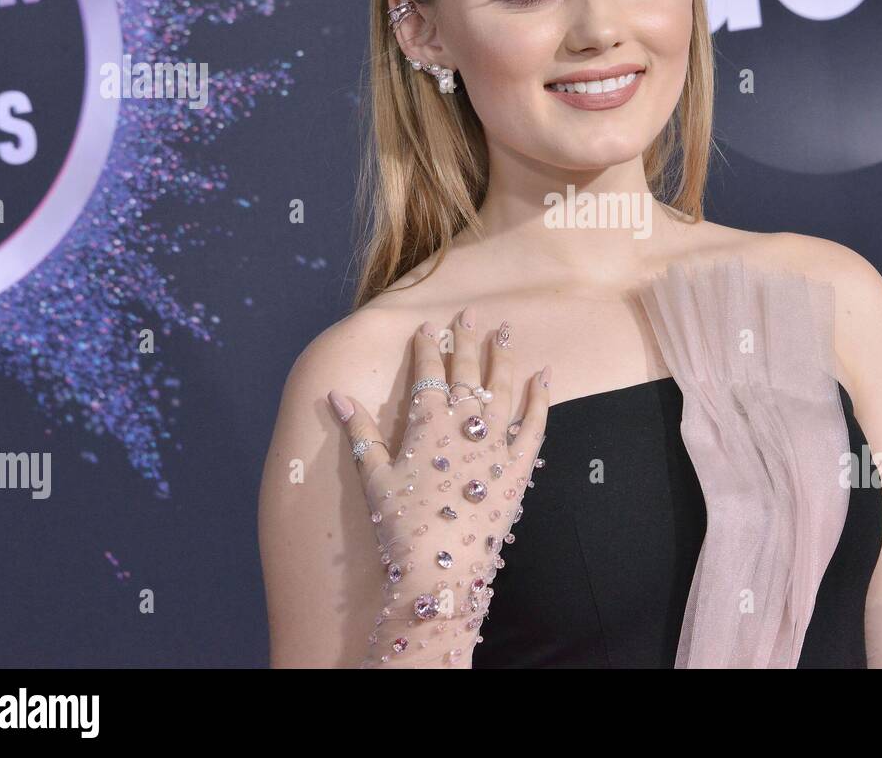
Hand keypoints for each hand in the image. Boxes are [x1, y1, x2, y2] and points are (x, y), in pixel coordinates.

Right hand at [328, 312, 550, 667]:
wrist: (440, 568)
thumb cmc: (401, 525)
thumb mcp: (374, 477)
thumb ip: (359, 432)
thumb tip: (336, 395)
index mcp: (426, 423)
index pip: (428, 373)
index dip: (428, 347)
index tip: (429, 325)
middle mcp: (463, 423)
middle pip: (466, 372)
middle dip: (467, 340)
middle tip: (472, 313)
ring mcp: (495, 443)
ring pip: (502, 388)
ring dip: (503, 357)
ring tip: (506, 331)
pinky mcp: (519, 465)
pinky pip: (535, 423)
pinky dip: (540, 398)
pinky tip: (544, 376)